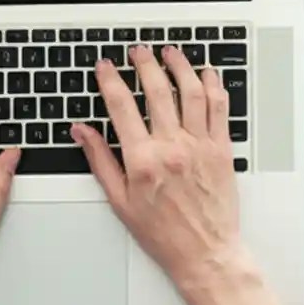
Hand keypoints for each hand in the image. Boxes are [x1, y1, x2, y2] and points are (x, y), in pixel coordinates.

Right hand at [74, 46, 298, 304]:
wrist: (205, 253)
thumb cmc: (163, 233)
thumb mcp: (120, 200)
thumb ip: (100, 160)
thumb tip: (82, 132)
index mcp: (143, 161)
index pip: (121, 107)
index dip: (110, 80)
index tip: (105, 66)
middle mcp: (172, 148)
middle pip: (157, 91)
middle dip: (145, 64)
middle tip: (138, 52)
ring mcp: (199, 146)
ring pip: (191, 92)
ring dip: (179, 66)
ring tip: (170, 53)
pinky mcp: (221, 149)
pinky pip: (219, 109)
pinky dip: (213, 86)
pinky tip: (206, 74)